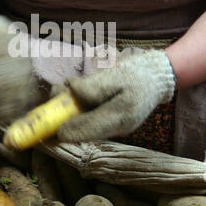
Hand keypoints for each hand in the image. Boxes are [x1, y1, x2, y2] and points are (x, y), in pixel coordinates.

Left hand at [56, 49, 176, 143]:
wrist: (157, 78)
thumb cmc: (138, 74)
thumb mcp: (117, 75)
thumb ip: (94, 86)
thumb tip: (71, 89)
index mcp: (120, 117)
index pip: (88, 130)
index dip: (66, 129)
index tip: (49, 122)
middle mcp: (115, 128)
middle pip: (82, 131)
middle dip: (63, 116)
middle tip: (55, 92)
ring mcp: (112, 128)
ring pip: (82, 126)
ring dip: (67, 110)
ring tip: (64, 87)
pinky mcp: (108, 123)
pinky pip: (87, 121)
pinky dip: (76, 109)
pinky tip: (74, 92)